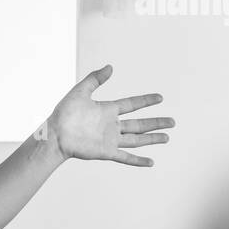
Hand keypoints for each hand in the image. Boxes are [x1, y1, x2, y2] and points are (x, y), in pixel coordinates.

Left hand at [46, 64, 174, 166]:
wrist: (55, 135)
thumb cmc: (64, 114)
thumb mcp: (80, 92)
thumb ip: (95, 79)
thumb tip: (110, 66)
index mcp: (107, 110)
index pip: (132, 104)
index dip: (146, 101)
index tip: (160, 98)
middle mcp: (111, 125)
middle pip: (139, 124)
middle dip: (156, 122)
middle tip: (173, 122)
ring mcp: (110, 139)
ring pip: (137, 139)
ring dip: (152, 139)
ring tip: (167, 137)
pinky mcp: (106, 152)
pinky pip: (125, 156)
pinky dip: (138, 160)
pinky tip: (151, 162)